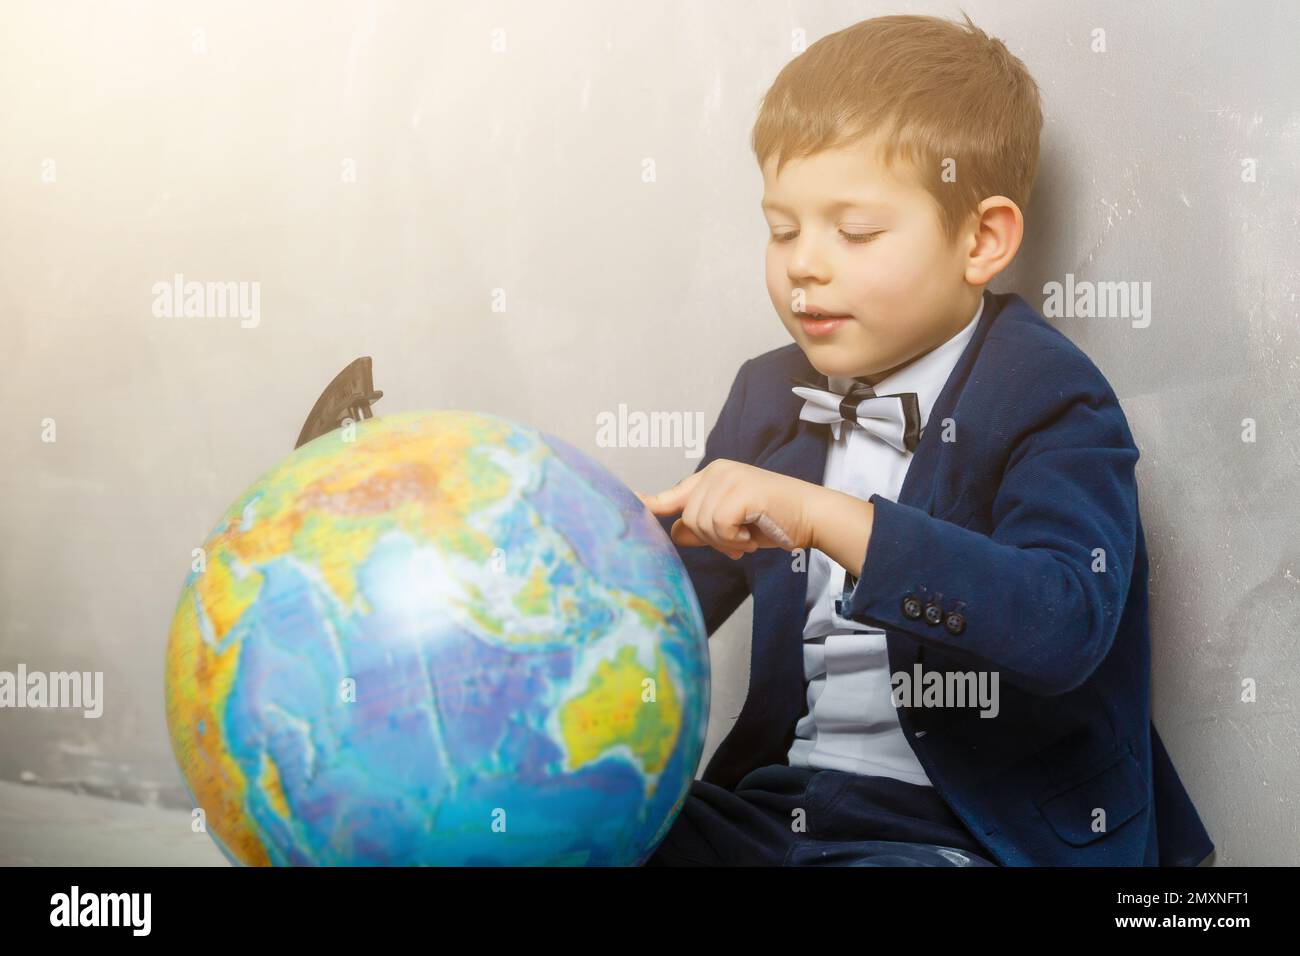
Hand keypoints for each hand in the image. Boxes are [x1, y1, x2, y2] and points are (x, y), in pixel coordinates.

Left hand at [637, 459, 822, 560]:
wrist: (811, 515)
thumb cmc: (774, 520)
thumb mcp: (732, 526)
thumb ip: (703, 528)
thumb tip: (675, 531)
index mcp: (712, 476)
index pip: (674, 493)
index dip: (650, 503)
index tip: (631, 505)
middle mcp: (716, 472)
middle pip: (689, 519)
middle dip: (713, 540)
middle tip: (740, 541)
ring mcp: (727, 478)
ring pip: (701, 524)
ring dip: (726, 540)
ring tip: (748, 536)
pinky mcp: (738, 491)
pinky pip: (717, 526)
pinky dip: (734, 538)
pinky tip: (753, 533)